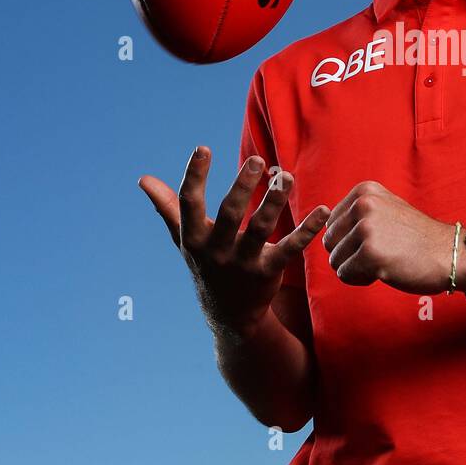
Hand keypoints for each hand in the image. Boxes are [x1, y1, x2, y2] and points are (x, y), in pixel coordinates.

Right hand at [138, 146, 329, 339]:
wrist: (229, 316)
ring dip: (274, 202)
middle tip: (257, 159)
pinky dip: (308, 230)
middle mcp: (216, 250)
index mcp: (193, 238)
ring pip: (260, 228)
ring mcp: (243, 262)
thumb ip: (168, 207)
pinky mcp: (269, 271)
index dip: (194, 176)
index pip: (190, 203)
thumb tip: (143, 178)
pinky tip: (322, 210)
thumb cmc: (206, 265)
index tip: (203, 148)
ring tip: (286, 177)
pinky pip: (290, 248)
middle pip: (228, 213)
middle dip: (242, 186)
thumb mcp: (184, 240)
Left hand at [322, 180, 460, 294]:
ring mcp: (367, 229)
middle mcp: (363, 205)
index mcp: (365, 191)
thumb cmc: (417, 238)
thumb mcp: (386, 209)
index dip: (350, 239)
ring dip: (355, 268)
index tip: (377, 240)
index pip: (331, 223)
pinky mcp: (370, 254)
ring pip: (335, 260)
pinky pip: (345, 274)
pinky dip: (360, 279)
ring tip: (383, 262)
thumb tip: (324, 227)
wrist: (449, 253)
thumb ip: (357, 213)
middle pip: (329, 241)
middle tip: (379, 254)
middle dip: (349, 255)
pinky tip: (383, 272)